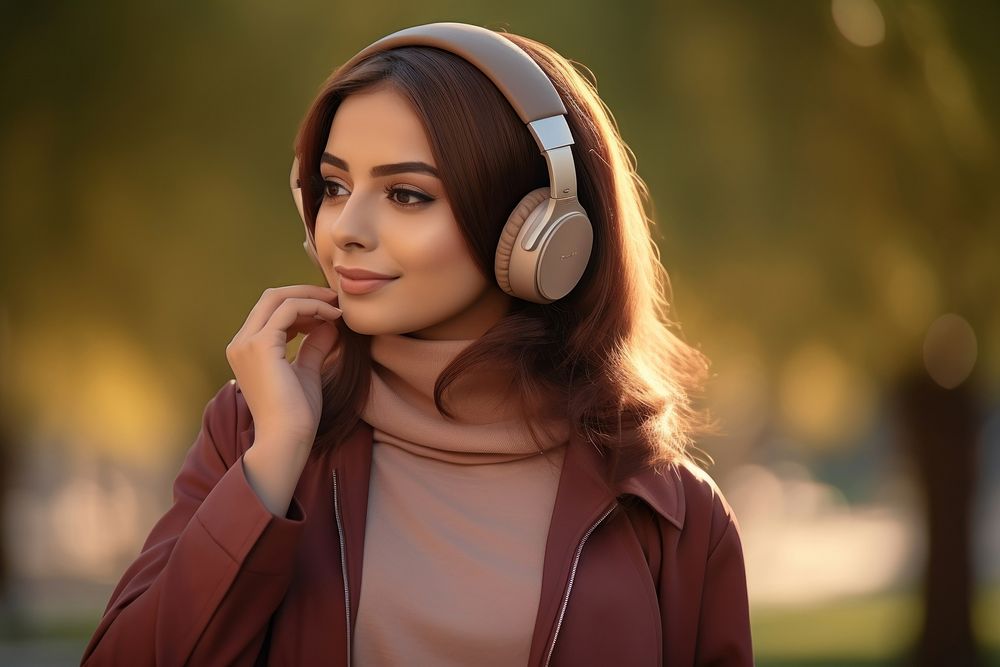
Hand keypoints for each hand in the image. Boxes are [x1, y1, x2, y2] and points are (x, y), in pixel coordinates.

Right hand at [225, 285, 342, 452]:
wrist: (286, 439)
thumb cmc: (296, 415)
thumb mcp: (306, 372)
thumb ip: (313, 346)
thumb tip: (330, 324)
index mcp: (246, 349)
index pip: (270, 311)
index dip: (301, 305)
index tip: (329, 311)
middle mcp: (240, 342)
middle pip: (271, 297)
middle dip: (305, 293)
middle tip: (334, 299)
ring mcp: (246, 342)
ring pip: (278, 298)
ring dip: (311, 298)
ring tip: (337, 308)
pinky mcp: (261, 345)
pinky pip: (289, 310)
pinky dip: (313, 307)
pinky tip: (334, 317)